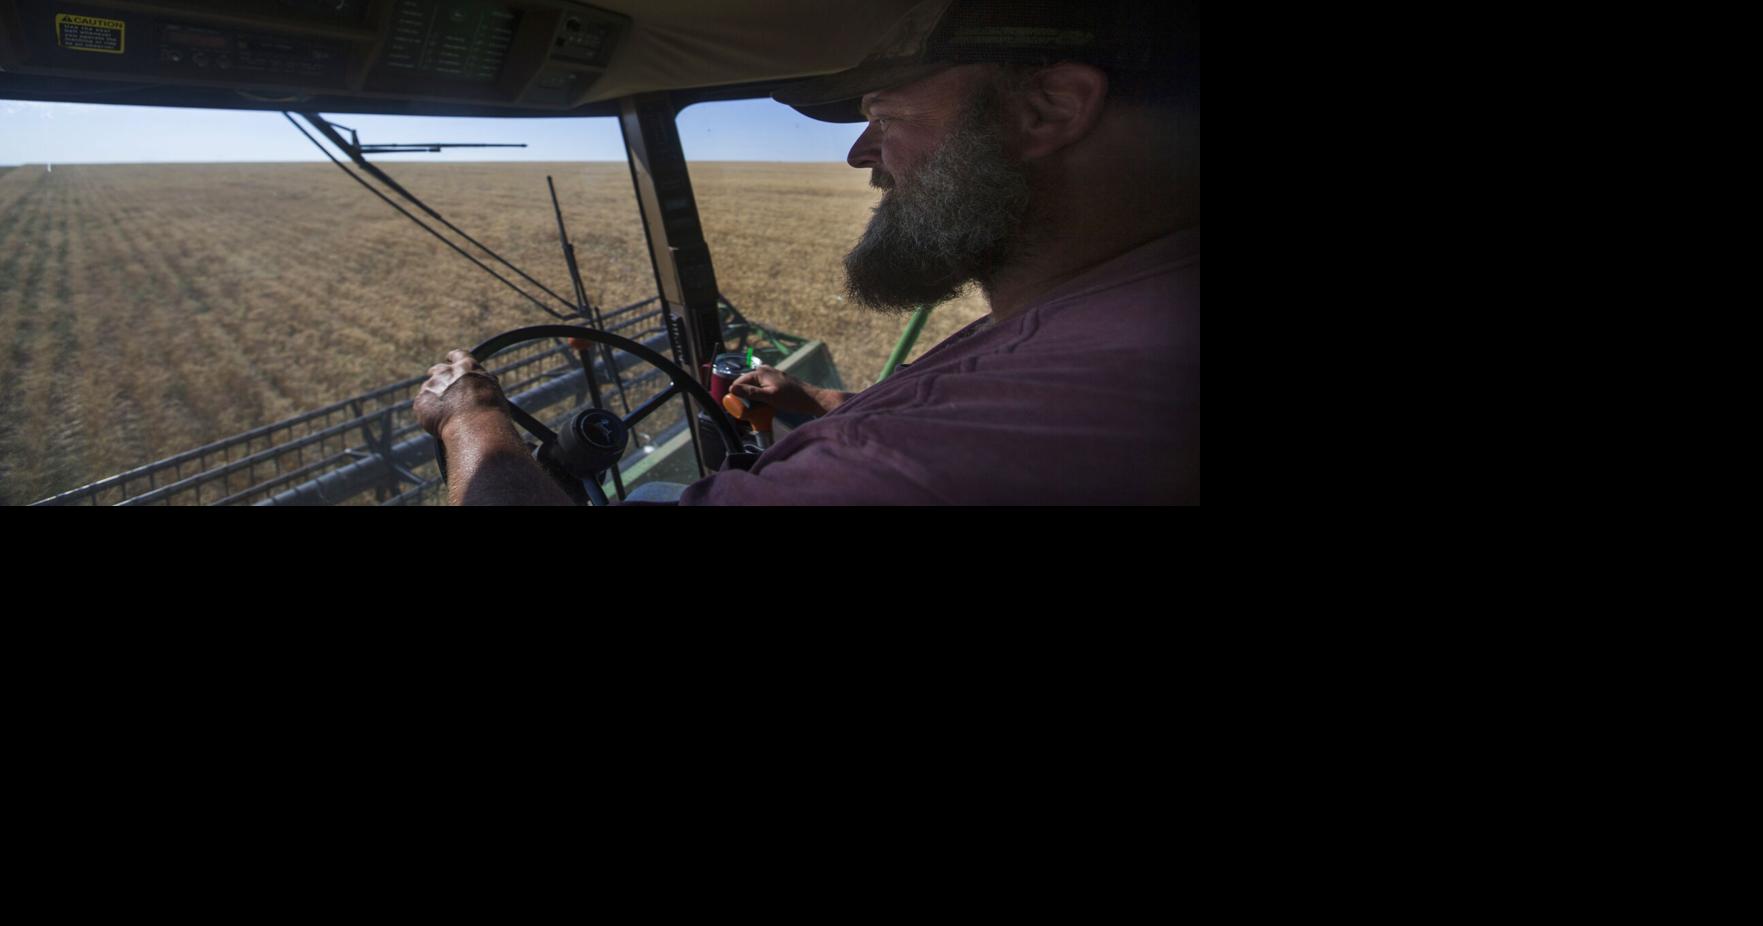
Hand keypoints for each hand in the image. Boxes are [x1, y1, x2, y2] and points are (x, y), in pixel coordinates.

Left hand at [415, 349, 509, 439]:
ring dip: (435, 398)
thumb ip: (482, 382)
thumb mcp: (493, 390)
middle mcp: (446, 372)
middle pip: (437, 369)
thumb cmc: (490, 412)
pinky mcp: (421, 401)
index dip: (453, 359)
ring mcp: (431, 385)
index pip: (457, 355)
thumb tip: (481, 384)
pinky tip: (440, 423)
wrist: (475, 427)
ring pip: (429, 389)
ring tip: (446, 416)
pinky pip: (422, 406)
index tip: (450, 361)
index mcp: (467, 366)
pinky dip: (428, 414)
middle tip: (443, 391)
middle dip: (439, 378)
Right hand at [729, 366, 846, 416]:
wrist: (811, 399)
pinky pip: (761, 389)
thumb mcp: (769, 397)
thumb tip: (732, 388)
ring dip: (752, 399)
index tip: (736, 408)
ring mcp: (770, 375)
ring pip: (753, 387)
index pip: (738, 382)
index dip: (735, 395)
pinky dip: (760, 397)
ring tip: (756, 410)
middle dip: (744, 397)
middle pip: (745, 384)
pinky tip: (764, 406)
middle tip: (747, 411)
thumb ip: (750, 392)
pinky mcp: (775, 382)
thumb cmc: (792, 398)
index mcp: (760, 372)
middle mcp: (763, 370)